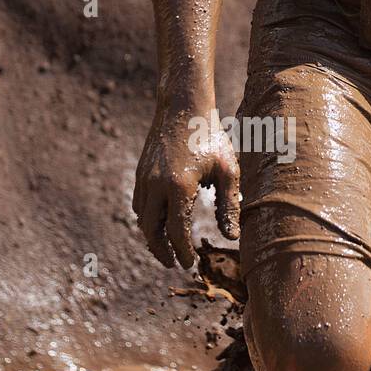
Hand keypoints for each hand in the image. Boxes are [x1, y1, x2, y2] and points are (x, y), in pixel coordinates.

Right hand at [133, 106, 240, 268]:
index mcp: (179, 187)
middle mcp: (156, 185)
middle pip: (151, 231)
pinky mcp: (140, 172)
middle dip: (161, 251)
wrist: (183, 106)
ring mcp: (144, 178)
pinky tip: (161, 222)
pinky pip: (139, 204)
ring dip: (153, 236)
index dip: (182, 252)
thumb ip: (229, 205)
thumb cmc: (210, 137)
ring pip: (142, 218)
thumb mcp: (228, 171)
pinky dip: (147, 219)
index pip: (176, 232)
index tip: (190, 263)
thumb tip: (231, 236)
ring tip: (168, 246)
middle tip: (173, 263)